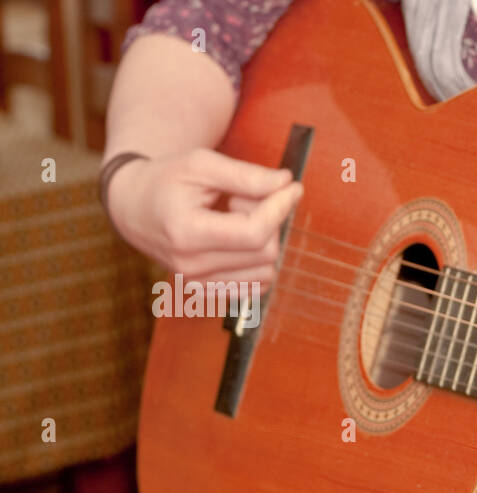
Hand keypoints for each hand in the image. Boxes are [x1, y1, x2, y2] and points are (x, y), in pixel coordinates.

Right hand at [104, 148, 301, 284]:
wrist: (133, 208)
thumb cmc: (165, 181)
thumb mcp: (201, 164)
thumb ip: (245, 175)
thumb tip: (286, 184)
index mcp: (185, 232)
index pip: (254, 232)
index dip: (280, 208)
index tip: (292, 188)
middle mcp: (190, 265)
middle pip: (265, 251)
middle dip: (267, 220)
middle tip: (243, 198)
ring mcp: (197, 283)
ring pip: (265, 271)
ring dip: (262, 241)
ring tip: (233, 218)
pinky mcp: (206, 292)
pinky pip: (256, 285)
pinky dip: (257, 261)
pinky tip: (235, 240)